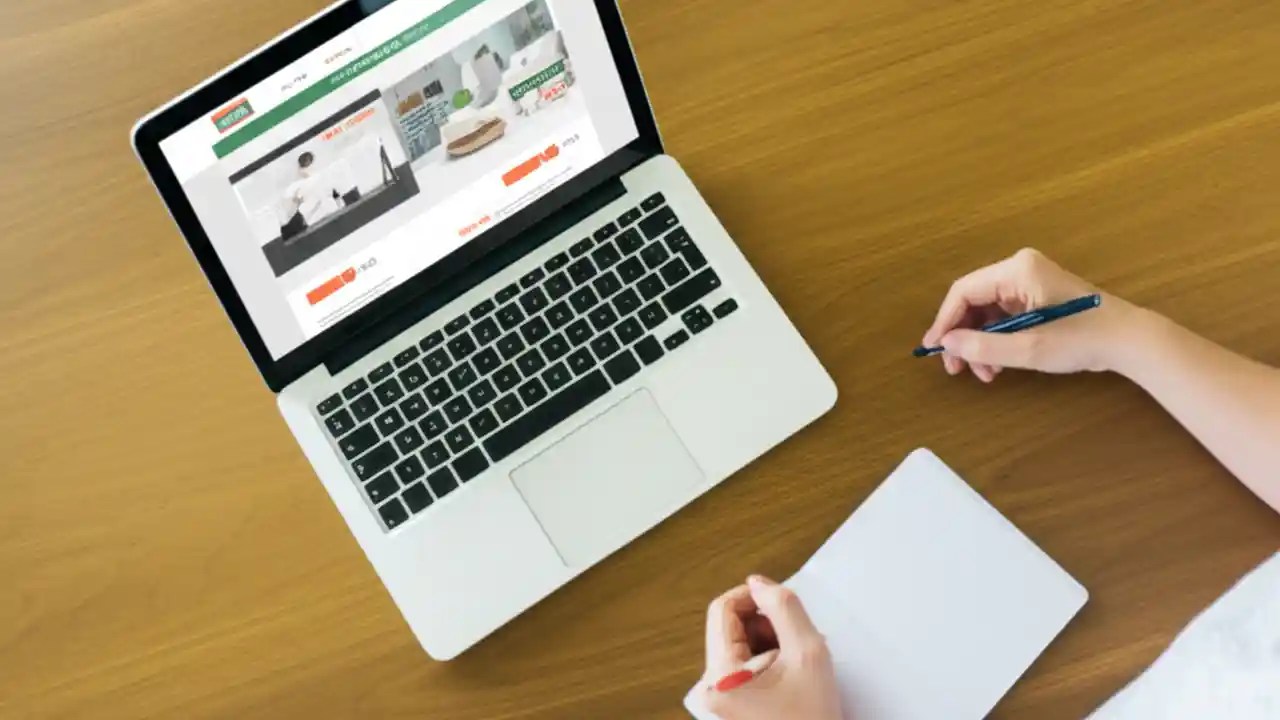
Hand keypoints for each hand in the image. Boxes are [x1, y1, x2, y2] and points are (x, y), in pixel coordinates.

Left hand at [701, 575, 842, 719]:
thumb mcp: (809, 653)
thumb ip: (785, 608)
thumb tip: (759, 583)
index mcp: (721, 678)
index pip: (722, 610)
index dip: (752, 597)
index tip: (779, 601)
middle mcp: (711, 687)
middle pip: (728, 625)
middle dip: (764, 622)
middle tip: (793, 638)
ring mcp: (719, 695)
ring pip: (737, 641)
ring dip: (767, 639)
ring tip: (793, 660)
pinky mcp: (729, 700)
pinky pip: (742, 661)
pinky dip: (766, 656)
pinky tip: (788, 672)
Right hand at [922, 248, 1139, 380]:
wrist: (1130, 340)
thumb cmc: (1083, 339)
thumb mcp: (1029, 348)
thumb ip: (984, 347)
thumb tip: (947, 345)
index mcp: (1017, 271)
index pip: (964, 292)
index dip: (945, 321)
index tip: (935, 350)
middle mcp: (1020, 269)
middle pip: (974, 301)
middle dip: (963, 337)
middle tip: (957, 368)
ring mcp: (1030, 282)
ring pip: (987, 312)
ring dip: (980, 343)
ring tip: (985, 373)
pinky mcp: (1038, 297)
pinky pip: (1004, 316)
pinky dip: (997, 340)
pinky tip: (998, 363)